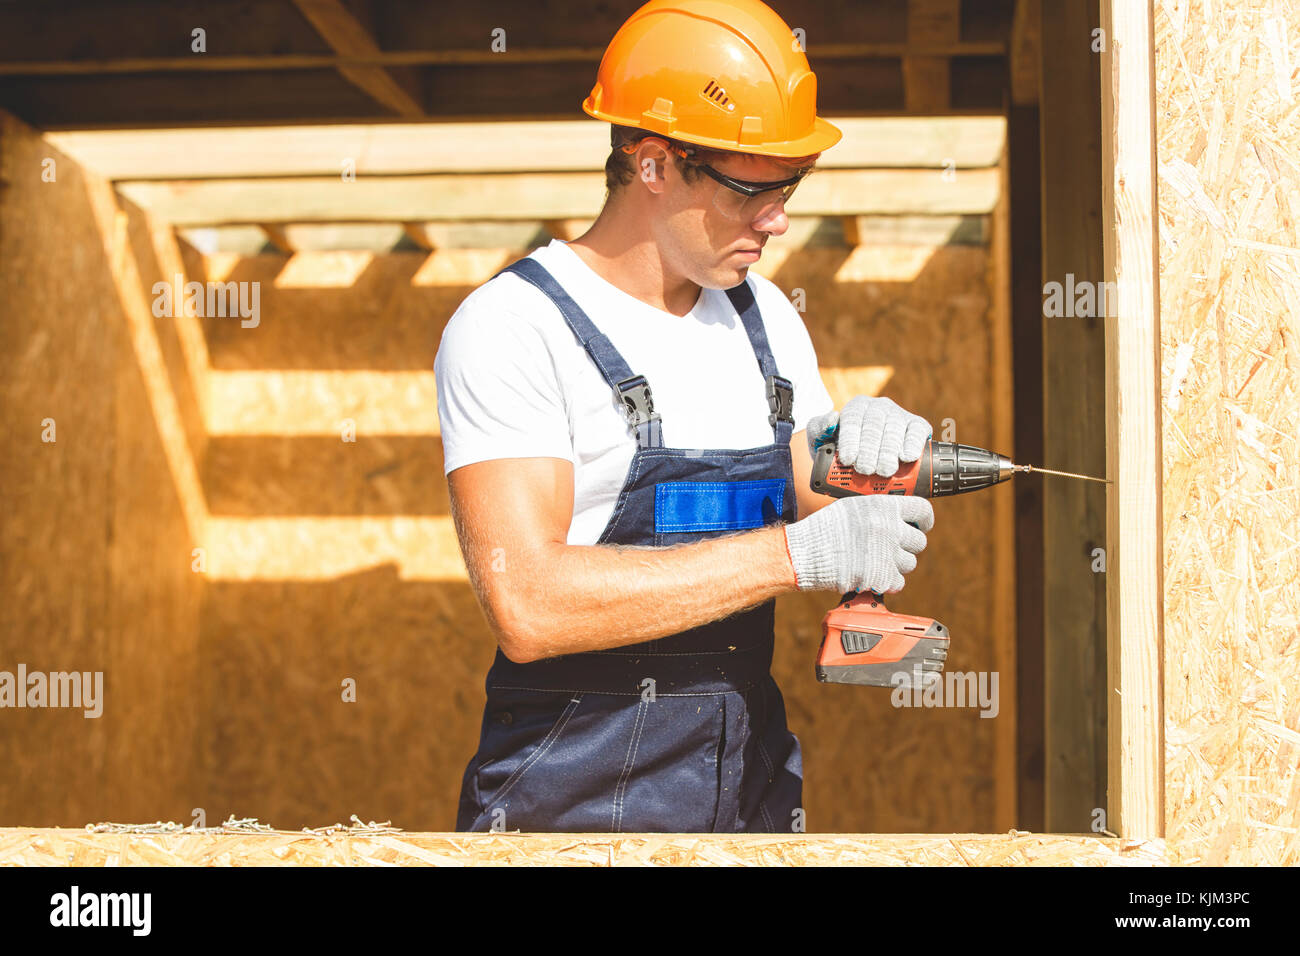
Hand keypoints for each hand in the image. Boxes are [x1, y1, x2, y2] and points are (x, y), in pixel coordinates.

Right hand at [783, 494, 933, 594]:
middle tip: (890, 549)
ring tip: (874, 562)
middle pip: (919, 541)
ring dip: (895, 565)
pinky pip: (898, 583)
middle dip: (906, 546)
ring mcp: (888, 553)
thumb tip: (898, 516)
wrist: (805, 553)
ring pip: (909, 563)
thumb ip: (878, 510)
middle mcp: (890, 528)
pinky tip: (872, 575)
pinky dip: (887, 582)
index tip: (922, 526)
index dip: (924, 520)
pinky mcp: (881, 576)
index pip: (922, 510)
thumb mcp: (852, 507)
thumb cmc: (824, 529)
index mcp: (884, 507)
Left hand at [805, 396, 931, 477]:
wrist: (865, 459)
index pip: (852, 420)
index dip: (850, 440)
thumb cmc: (841, 449)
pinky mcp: (917, 425)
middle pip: (874, 425)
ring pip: (894, 429)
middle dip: (869, 449)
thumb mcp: (821, 439)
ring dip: (889, 451)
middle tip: (865, 470)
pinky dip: (912, 444)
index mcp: (856, 408)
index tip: (847, 460)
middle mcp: (878, 407)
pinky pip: (917, 431)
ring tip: (883, 471)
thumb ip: (818, 429)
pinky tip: (907, 457)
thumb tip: (832, 419)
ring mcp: (899, 415)